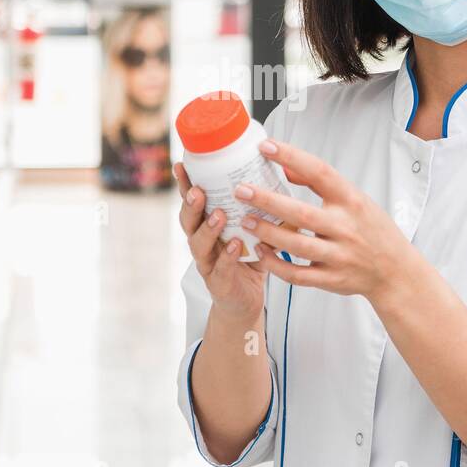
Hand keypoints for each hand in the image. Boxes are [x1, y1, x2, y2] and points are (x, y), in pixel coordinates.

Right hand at [174, 162, 266, 322]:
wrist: (245, 302)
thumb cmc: (249, 261)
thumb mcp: (255, 230)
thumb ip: (262, 209)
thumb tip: (284, 177)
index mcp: (207, 225)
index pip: (192, 201)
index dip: (185, 184)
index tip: (182, 165)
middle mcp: (202, 242)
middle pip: (188, 221)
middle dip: (190, 204)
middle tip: (198, 190)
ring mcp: (207, 263)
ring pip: (198, 244)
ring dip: (207, 228)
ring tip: (218, 215)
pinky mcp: (218, 283)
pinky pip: (220, 268)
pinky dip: (226, 256)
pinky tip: (235, 245)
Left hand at [236, 138, 422, 300]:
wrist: (395, 271)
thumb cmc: (372, 229)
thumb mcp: (355, 199)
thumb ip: (321, 184)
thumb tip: (286, 166)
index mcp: (351, 201)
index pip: (319, 172)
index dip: (292, 157)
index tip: (266, 147)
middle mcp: (345, 227)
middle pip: (301, 213)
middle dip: (268, 201)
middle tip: (241, 190)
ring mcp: (338, 255)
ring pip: (296, 245)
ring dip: (267, 232)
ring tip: (245, 220)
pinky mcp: (331, 279)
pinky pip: (298, 274)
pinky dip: (276, 264)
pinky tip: (260, 251)